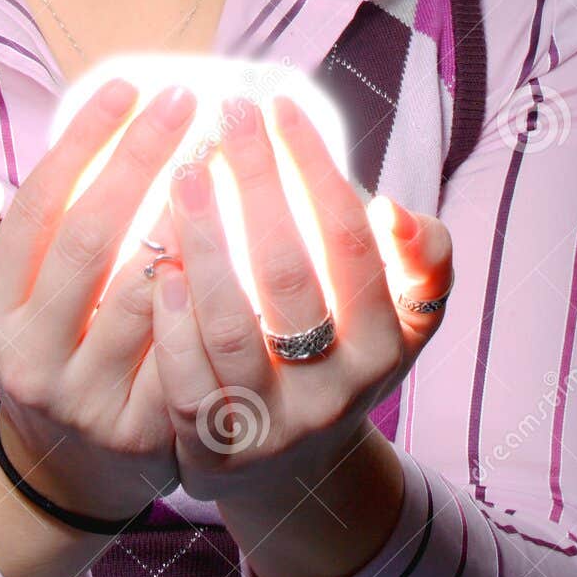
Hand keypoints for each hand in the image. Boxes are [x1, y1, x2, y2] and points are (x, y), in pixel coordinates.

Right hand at [0, 77, 197, 523]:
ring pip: (145, 293)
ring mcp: (88, 401)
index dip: (82, 143)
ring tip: (221, 153)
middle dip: (138, 159)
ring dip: (186, 217)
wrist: (69, 463)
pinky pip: (190, 344)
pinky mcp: (148, 430)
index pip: (37, 209)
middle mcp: (29, 362)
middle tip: (184, 98)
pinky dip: (215, 286)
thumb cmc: (33, 341)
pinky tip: (247, 232)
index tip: (125, 86)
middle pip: (91, 239)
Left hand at [150, 92, 451, 508]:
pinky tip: (159, 268)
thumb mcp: (398, 318)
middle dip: (257, 185)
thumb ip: (417, 261)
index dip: (316, 168)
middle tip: (225, 117)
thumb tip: (393, 209)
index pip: (350, 240)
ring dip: (203, 244)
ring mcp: (274, 423)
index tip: (279, 104)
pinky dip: (173, 323)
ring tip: (183, 176)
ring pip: (233, 328)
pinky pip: (189, 384)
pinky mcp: (218, 450)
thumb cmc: (338, 359)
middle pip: (289, 273)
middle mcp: (335, 388)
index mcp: (386, 343)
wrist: (293, 471)